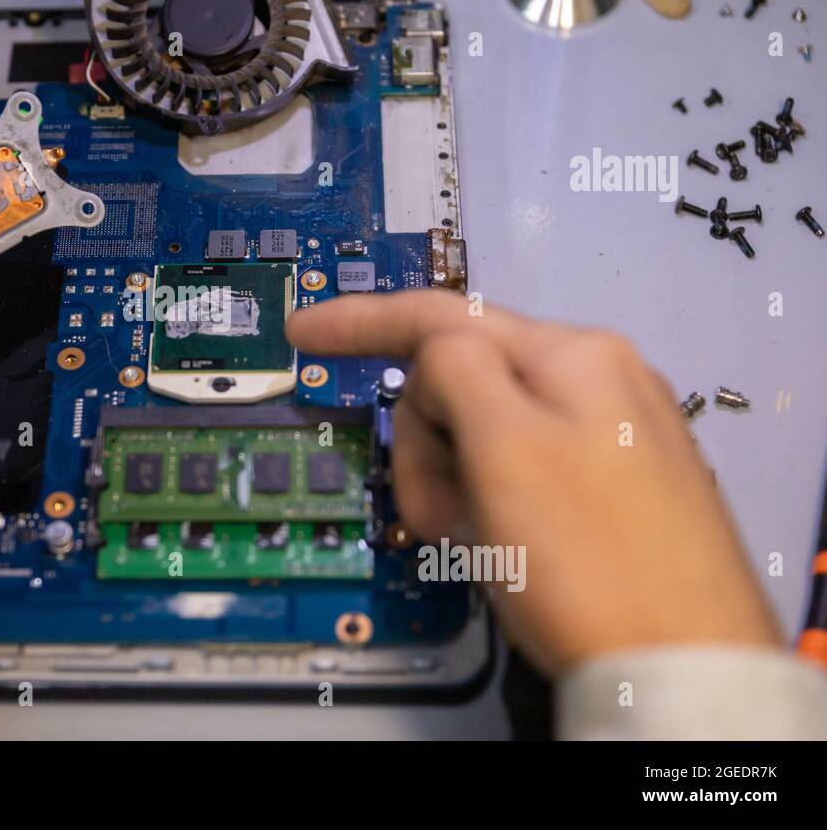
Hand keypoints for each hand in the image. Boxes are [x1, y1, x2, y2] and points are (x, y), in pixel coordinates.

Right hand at [287, 289, 779, 675]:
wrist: (684, 668)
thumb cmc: (584, 559)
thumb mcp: (503, 449)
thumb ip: (456, 372)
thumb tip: (436, 357)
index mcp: (574, 354)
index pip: (443, 317)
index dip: (362, 321)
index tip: (302, 332)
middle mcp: (601, 379)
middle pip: (465, 379)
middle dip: (425, 441)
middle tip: (431, 516)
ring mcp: (617, 432)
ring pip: (489, 428)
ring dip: (455, 478)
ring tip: (473, 541)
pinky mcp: (621, 484)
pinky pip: (523, 466)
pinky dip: (490, 497)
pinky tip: (502, 544)